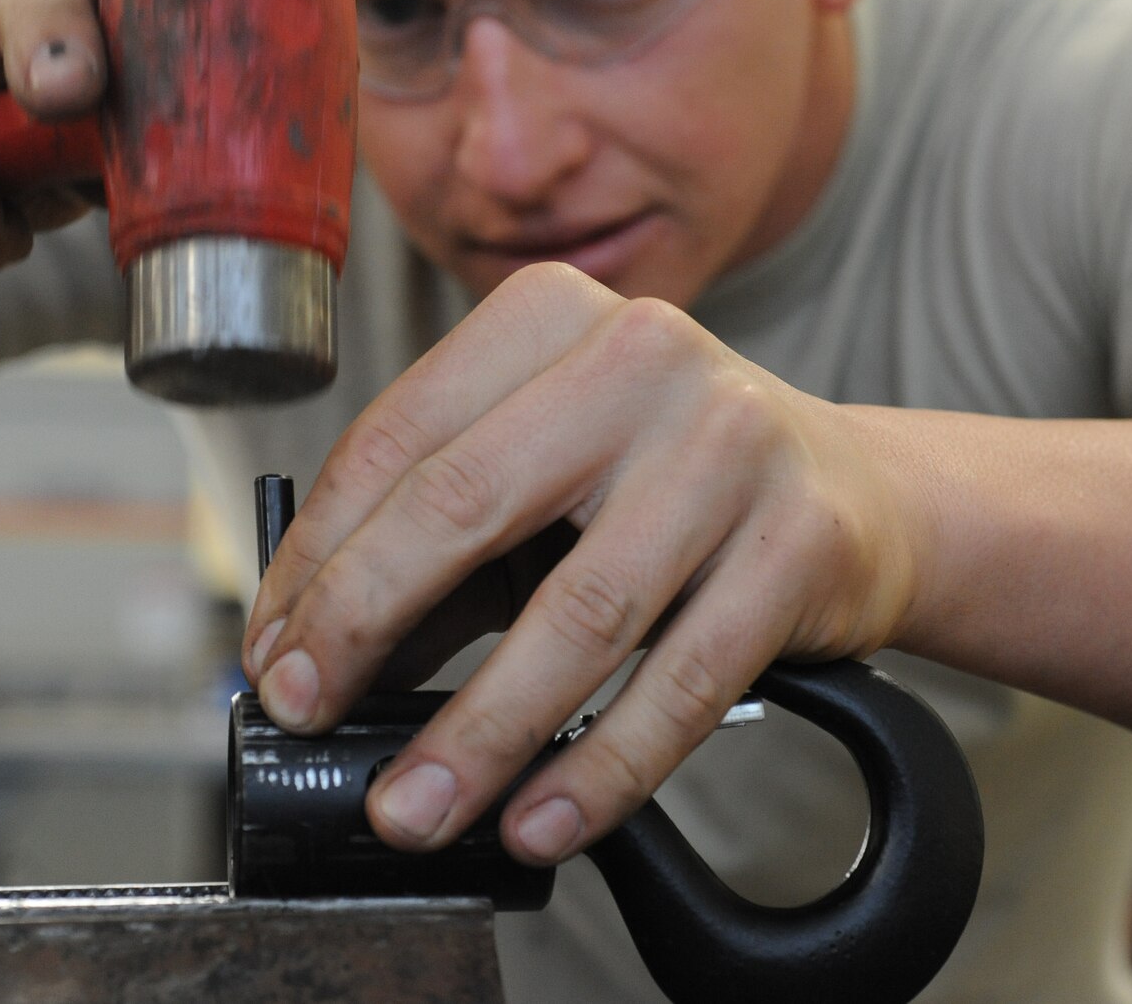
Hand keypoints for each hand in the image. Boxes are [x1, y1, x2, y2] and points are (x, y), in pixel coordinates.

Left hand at [243, 262, 929, 864]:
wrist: (854, 492)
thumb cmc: (668, 479)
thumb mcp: (545, 471)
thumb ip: (436, 542)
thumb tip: (310, 653)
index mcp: (551, 315)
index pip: (397, 438)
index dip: (317, 557)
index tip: (276, 651)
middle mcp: (642, 355)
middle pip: (464, 505)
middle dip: (363, 626)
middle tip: (308, 715)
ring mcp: (732, 443)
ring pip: (577, 612)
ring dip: (478, 733)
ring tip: (418, 809)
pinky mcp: (802, 540)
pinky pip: (681, 681)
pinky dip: (601, 767)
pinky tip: (542, 817)